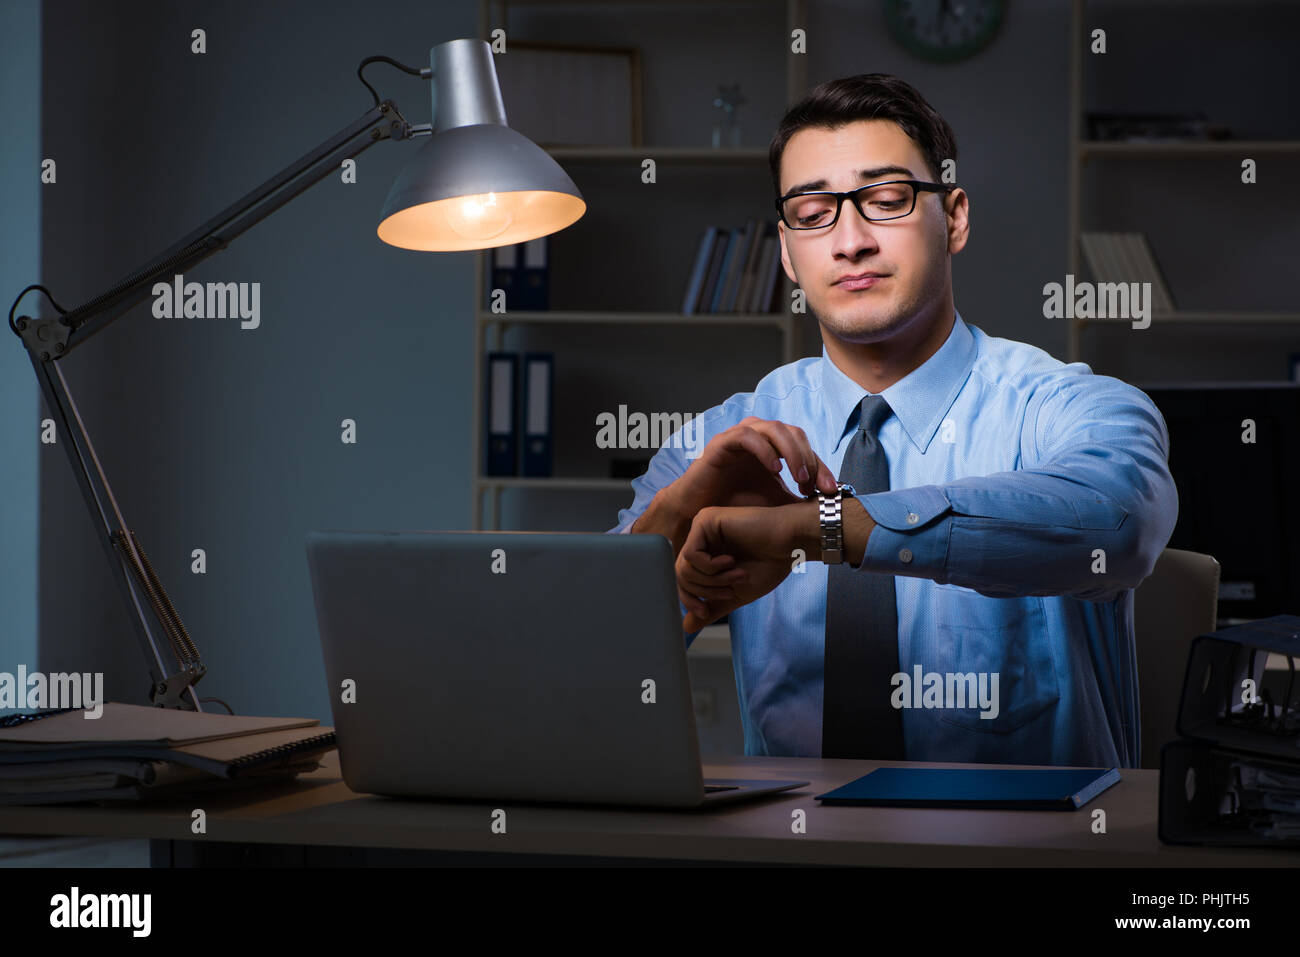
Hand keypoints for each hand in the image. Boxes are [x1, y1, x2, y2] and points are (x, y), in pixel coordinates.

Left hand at [675, 501, 817, 631]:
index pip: (682, 580)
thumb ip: (711, 606)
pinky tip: (731, 561)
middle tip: (730, 590)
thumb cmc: (769, 565)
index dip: (690, 600)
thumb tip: (686, 627)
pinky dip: (711, 567)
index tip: (704, 612)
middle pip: (680, 575)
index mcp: (706, 551)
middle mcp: (700, 537)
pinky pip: (691, 555)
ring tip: (738, 575)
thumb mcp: (735, 593)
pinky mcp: (705, 520)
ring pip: (685, 567)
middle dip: (706, 591)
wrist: (791, 544)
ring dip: (713, 580)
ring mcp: (701, 527)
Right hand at [676, 417, 837, 511]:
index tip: (829, 491)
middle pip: (794, 433)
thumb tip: (831, 506)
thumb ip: (798, 498)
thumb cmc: (736, 504)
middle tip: (814, 485)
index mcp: (773, 446)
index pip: (805, 447)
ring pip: (774, 428)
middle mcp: (759, 436)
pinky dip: (764, 450)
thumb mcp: (775, 502)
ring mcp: (740, 436)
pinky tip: (774, 470)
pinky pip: (747, 436)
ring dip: (792, 452)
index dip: (820, 467)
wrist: (699, 513)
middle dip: (809, 459)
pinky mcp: (722, 442)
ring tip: (799, 478)